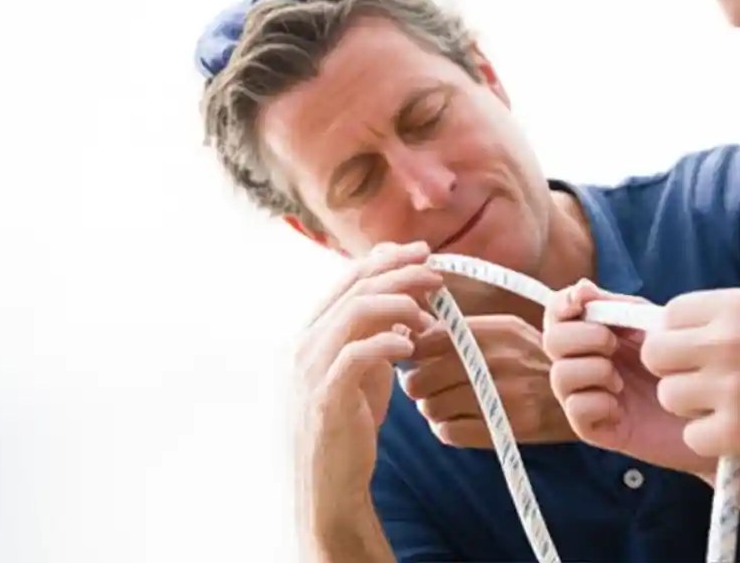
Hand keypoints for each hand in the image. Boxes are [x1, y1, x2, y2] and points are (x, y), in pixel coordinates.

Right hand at [293, 241, 442, 534]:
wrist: (329, 487)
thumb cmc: (350, 426)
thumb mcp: (365, 370)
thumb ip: (377, 332)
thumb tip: (406, 296)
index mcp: (310, 334)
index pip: (347, 280)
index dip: (386, 260)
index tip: (422, 252)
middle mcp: (302, 345)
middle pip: (354, 288)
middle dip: (400, 272)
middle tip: (437, 272)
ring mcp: (308, 371)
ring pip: (354, 312)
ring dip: (399, 302)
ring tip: (430, 310)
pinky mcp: (324, 398)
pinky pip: (356, 355)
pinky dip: (388, 342)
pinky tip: (413, 345)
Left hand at [400, 314, 575, 446]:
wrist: (583, 392)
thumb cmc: (535, 359)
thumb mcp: (507, 330)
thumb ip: (463, 329)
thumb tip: (412, 332)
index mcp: (492, 331)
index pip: (426, 342)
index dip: (411, 353)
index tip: (413, 359)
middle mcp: (493, 360)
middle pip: (420, 380)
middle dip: (417, 386)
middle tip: (426, 387)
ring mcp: (498, 396)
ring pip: (432, 408)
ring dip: (432, 409)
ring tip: (445, 404)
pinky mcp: (503, 427)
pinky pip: (449, 432)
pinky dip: (446, 429)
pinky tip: (458, 421)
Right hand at [543, 280, 715, 474]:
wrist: (713, 409)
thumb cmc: (685, 366)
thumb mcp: (654, 326)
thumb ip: (617, 306)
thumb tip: (580, 287)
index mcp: (596, 334)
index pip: (557, 314)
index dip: (560, 305)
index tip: (579, 302)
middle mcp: (585, 363)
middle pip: (552, 341)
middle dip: (581, 336)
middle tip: (612, 343)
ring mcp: (587, 396)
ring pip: (559, 375)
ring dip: (591, 369)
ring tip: (621, 380)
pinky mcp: (596, 429)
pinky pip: (575, 409)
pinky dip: (596, 402)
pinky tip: (620, 406)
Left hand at [643, 283, 739, 469]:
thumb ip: (735, 308)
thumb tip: (691, 319)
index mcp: (739, 306)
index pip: (669, 314)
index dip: (676, 333)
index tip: (692, 349)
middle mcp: (727, 342)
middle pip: (656, 354)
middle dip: (674, 368)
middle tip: (703, 380)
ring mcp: (730, 388)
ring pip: (669, 396)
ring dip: (691, 405)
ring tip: (728, 406)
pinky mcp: (738, 432)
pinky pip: (692, 434)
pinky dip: (711, 437)